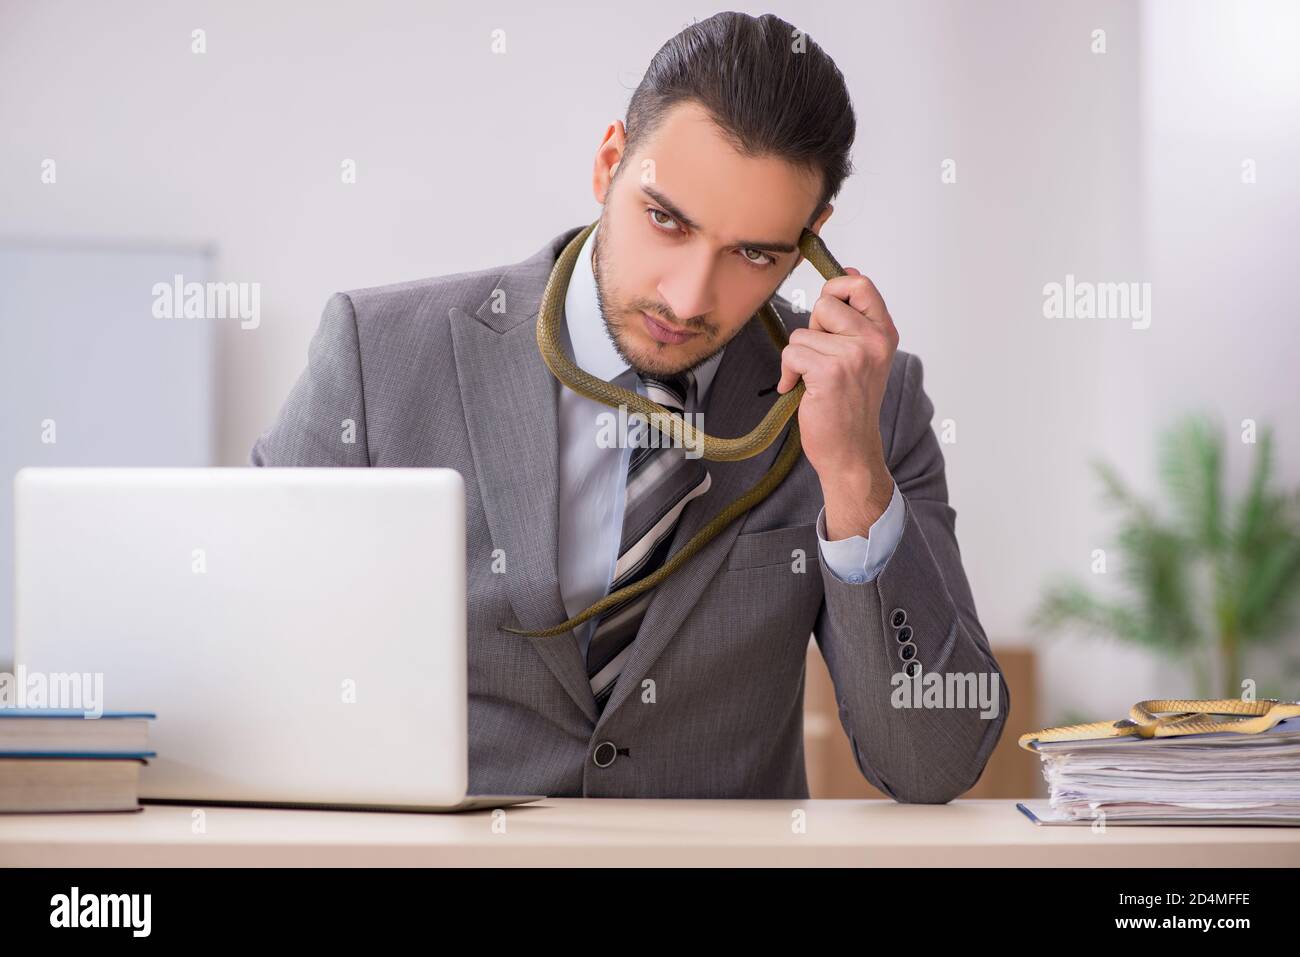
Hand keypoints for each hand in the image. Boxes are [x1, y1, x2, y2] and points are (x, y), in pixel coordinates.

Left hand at [775, 266, 898, 538]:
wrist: (851, 451)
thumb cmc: (851, 406)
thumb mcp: (865, 356)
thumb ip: (856, 319)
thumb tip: (848, 270)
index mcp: (885, 333)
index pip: (860, 283)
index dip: (835, 288)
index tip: (826, 314)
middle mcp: (874, 341)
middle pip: (825, 302)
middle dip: (813, 328)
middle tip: (822, 358)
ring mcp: (853, 355)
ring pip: (802, 332)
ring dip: (799, 358)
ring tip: (814, 380)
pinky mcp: (829, 372)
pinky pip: (792, 353)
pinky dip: (788, 373)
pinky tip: (800, 390)